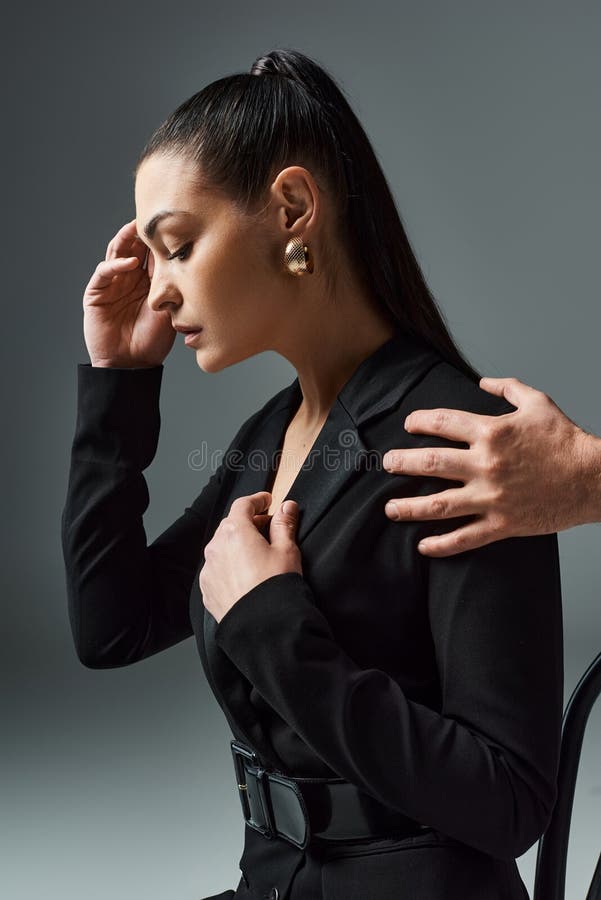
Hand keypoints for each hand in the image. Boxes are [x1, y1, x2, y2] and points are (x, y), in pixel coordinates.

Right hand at [82, 218, 175, 367]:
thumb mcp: (170, 310)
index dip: (159, 239)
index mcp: (147, 282)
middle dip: (141, 233)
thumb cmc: (153, 342)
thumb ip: (173, 287)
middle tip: (152, 217)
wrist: (132, 365)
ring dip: (126, 239)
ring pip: (116, 254)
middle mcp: (128, 279)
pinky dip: (115, 265)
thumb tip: (187, 261)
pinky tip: (130, 262)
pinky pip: (104, 273)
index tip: (172, 223)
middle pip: (132, 247)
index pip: (151, 254)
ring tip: (137, 228)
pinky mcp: (96, 294)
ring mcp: (111, 285)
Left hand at [200, 492, 302, 623]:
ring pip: (222, 547)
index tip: (267, 501)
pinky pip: (217, 568)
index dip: (257, 500)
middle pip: (231, 525)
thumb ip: (285, 525)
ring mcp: (209, 569)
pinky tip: (245, 574)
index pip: (243, 505)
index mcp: (235, 531)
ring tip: (256, 553)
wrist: (263, 627)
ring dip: (237, 545)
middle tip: (267, 527)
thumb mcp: (287, 551)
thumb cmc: (276, 587)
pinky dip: (229, 565)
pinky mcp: (207, 588)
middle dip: (248, 523)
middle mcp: (216, 547)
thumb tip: (287, 507)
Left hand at [382, 376, 593, 556]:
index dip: (420, 421)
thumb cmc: (566, 440)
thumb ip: (507, 388)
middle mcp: (486, 464)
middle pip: (431, 462)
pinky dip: (441, 544)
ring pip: (439, 504)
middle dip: (403, 463)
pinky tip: (423, 545)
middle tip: (387, 464)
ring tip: (390, 508)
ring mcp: (492, 497)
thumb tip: (482, 380)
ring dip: (409, 508)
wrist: (593, 479)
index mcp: (491, 432)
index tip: (409, 425)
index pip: (443, 422)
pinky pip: (465, 537)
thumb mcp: (538, 403)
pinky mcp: (502, 523)